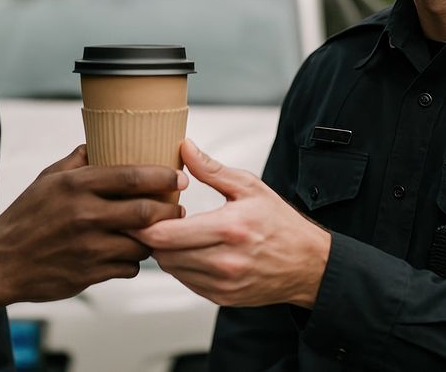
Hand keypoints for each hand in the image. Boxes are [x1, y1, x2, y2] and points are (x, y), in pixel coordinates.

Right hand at [0, 145, 185, 312]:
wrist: (0, 263)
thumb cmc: (25, 217)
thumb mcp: (46, 180)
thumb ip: (77, 161)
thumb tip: (99, 142)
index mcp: (76, 186)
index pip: (131, 176)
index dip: (161, 176)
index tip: (178, 177)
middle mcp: (85, 215)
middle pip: (146, 211)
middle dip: (170, 209)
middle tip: (178, 207)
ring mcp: (89, 247)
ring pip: (142, 243)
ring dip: (152, 238)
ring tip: (153, 231)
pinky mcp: (91, 274)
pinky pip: (129, 267)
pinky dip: (133, 261)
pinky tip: (126, 253)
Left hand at [132, 139, 330, 308]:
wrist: (308, 265)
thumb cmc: (280, 224)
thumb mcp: (250, 187)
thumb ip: (211, 169)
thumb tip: (184, 148)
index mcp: (230, 229)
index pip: (166, 234)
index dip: (143, 224)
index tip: (137, 211)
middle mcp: (225, 261)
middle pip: (162, 254)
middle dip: (150, 236)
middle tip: (149, 219)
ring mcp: (223, 284)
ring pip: (171, 269)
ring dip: (165, 251)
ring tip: (171, 232)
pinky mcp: (222, 297)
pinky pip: (185, 282)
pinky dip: (181, 265)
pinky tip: (190, 249)